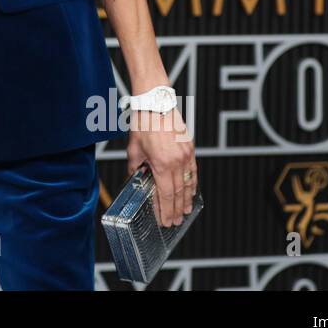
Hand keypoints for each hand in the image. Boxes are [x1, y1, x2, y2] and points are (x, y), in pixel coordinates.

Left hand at [125, 106, 196, 226]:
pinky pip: (193, 172)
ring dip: (186, 200)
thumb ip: (135, 168)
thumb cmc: (143, 124)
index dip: (164, 210)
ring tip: (185, 212)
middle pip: (178, 193)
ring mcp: (185, 155)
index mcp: (161, 164)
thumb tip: (134, 180)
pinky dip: (193, 184)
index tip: (164, 220)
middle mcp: (176, 162)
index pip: (165, 194)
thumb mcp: (134, 149)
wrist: (156, 105)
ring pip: (188, 184)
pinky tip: (191, 193)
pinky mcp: (190, 149)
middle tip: (175, 222)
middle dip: (176, 210)